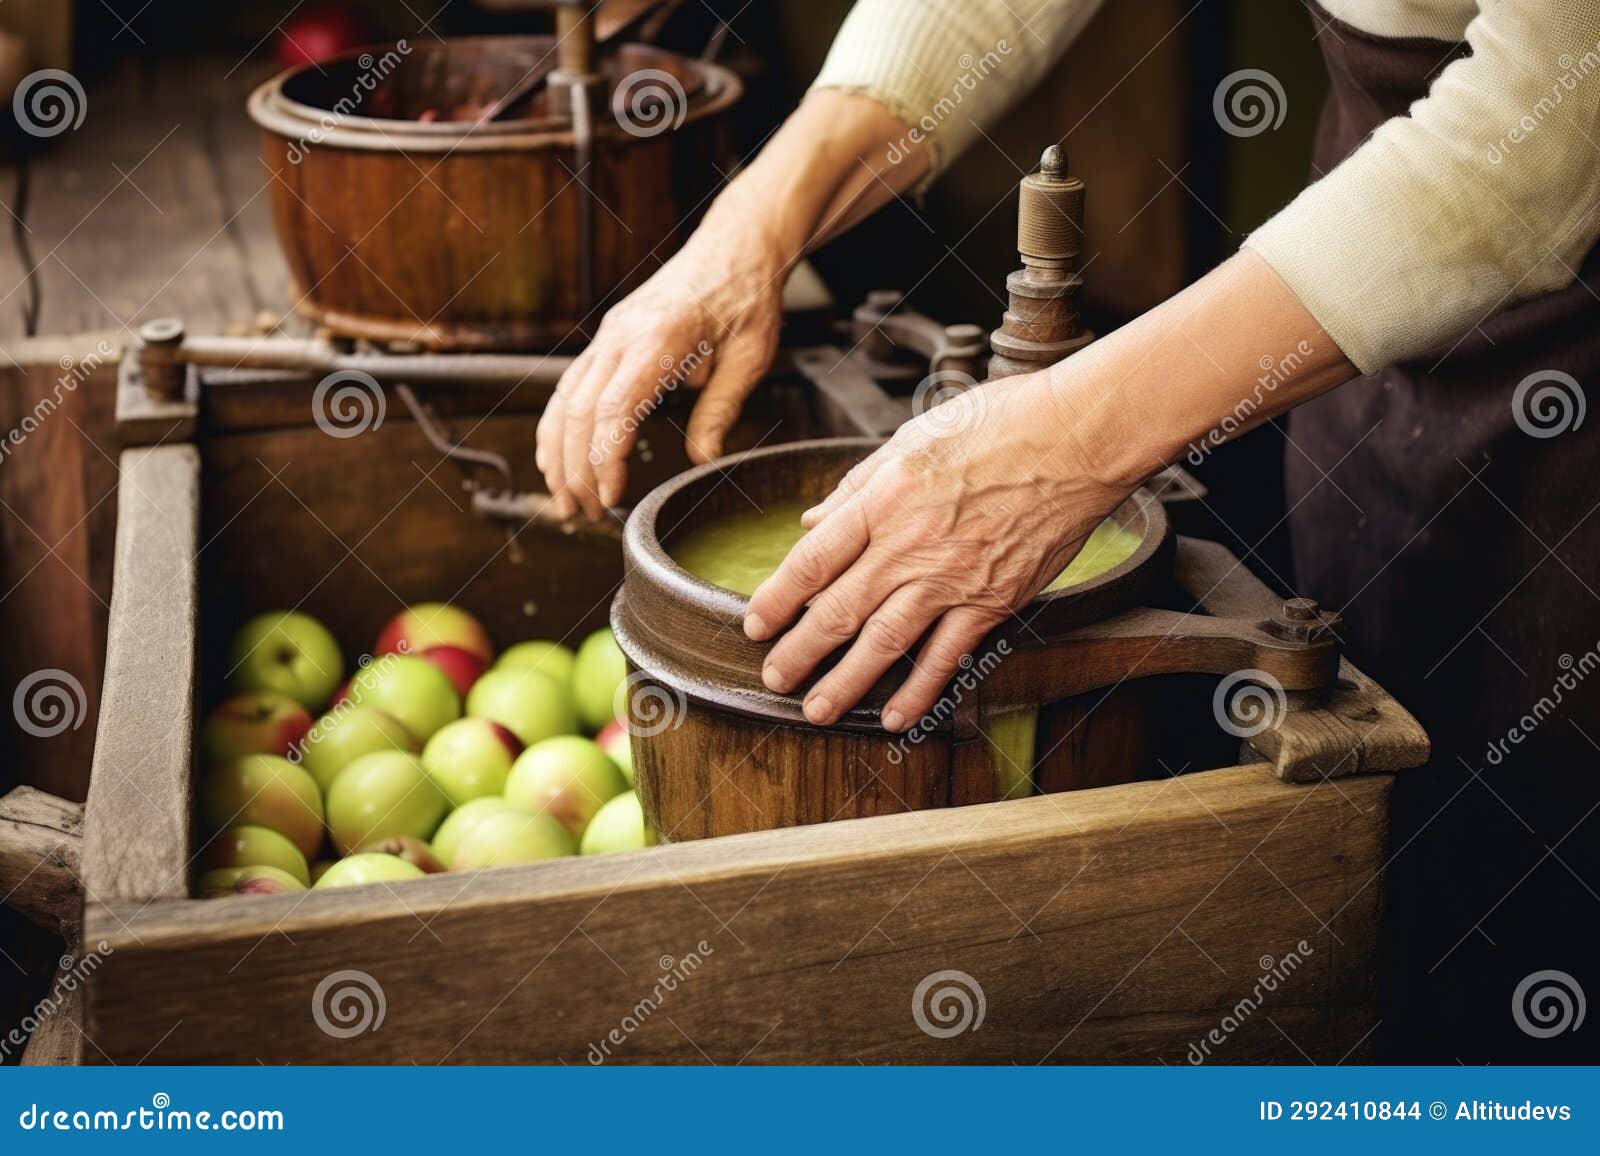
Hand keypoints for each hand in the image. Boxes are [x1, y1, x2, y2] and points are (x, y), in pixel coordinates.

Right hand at [536, 198, 786, 518]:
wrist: (736, 247)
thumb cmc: (746, 296)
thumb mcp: (751, 357)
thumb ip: (721, 409)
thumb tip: (702, 460)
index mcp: (659, 339)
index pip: (614, 408)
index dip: (604, 457)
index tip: (610, 496)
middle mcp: (622, 334)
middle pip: (580, 410)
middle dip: (574, 468)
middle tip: (584, 513)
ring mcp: (609, 334)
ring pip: (565, 398)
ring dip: (557, 452)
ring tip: (563, 498)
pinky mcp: (608, 338)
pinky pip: (571, 385)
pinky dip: (559, 424)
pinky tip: (558, 456)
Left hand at [743, 374, 1132, 729]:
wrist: (1079, 438)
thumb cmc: (1000, 423)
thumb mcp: (914, 437)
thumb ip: (858, 484)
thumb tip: (814, 519)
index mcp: (884, 499)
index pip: (812, 560)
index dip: (777, 598)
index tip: (756, 624)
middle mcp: (909, 545)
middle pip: (836, 611)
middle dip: (798, 653)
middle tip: (774, 679)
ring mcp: (951, 579)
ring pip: (883, 644)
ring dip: (844, 683)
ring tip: (816, 710)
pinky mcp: (992, 601)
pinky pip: (946, 657)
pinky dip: (919, 691)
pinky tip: (896, 715)